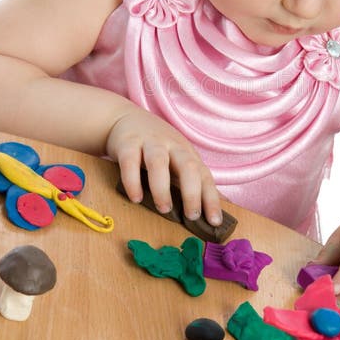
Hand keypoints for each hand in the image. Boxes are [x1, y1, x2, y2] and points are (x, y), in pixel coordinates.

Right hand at [106, 107, 222, 226]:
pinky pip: (130, 162)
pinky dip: (133, 181)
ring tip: (164, 209)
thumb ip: (192, 180)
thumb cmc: (156, 146)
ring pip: (158, 162)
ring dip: (162, 188)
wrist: (124, 117)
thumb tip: (214, 209)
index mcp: (187, 153)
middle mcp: (172, 146)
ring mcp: (150, 142)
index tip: (215, 222)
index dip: (211, 199)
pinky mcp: (127, 143)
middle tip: (191, 216)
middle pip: (187, 166)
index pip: (204, 176)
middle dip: (192, 193)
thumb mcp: (177, 158)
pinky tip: (135, 198)